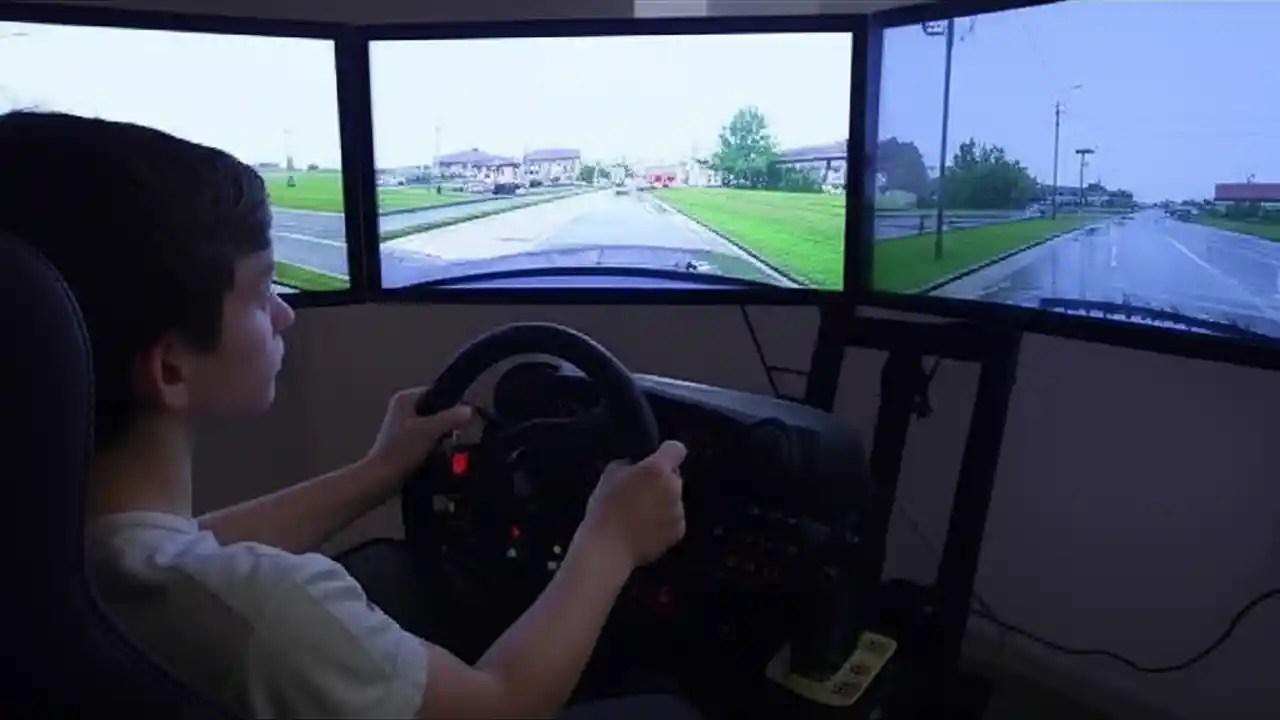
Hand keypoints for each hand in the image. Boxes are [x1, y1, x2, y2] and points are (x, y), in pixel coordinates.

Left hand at [364, 387, 472, 484]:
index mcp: (405, 398)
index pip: (436, 392)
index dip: (451, 404)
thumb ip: (451, 418)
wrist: (380, 479)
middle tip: (455, 435)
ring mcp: (403, 426)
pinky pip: (428, 439)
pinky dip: (435, 446)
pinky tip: (439, 455)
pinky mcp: (405, 442)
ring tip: (447, 447)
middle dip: (448, 423)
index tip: (463, 418)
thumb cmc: (401, 451)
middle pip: (436, 410)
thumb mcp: (429, 431)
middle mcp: (403, 408)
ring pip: (433, 426)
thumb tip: (470, 410)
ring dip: (442, 437)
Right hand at [576, 441, 687, 569]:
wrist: (608, 547)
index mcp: (657, 469)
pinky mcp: (678, 532)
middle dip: (661, 481)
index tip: (657, 460)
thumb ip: (629, 465)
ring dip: (662, 503)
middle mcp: (673, 488)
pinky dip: (663, 523)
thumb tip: (636, 467)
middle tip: (640, 493)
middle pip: (674, 477)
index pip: (676, 449)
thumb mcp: (609, 475)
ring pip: (674, 500)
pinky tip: (644, 529)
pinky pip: (674, 520)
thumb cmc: (605, 508)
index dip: (667, 452)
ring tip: (639, 515)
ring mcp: (679, 511)